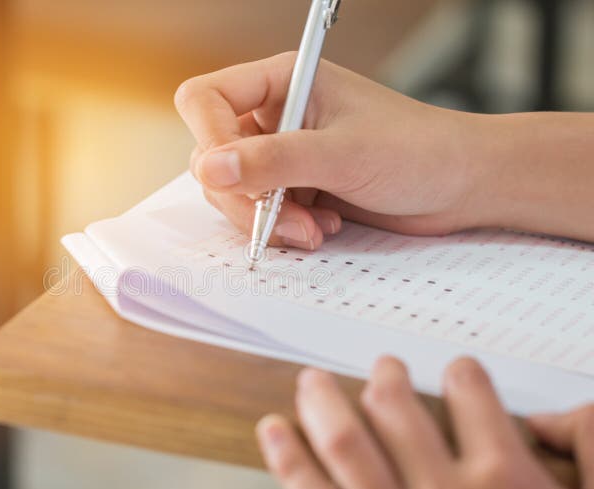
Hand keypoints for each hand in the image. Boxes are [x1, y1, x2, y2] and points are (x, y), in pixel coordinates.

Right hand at [175, 53, 487, 250]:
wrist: (459, 186)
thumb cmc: (417, 150)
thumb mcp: (343, 154)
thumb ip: (273, 160)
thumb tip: (209, 168)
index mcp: (282, 82)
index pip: (206, 100)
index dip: (209, 139)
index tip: (231, 176)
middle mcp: (274, 116)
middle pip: (213, 156)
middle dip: (246, 196)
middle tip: (285, 219)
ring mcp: (282, 155)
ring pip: (233, 192)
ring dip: (267, 220)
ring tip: (315, 228)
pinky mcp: (294, 187)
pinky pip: (259, 213)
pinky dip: (283, 228)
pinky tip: (324, 226)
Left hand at [256, 357, 593, 488]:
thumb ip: (593, 448)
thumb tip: (553, 419)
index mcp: (506, 482)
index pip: (471, 394)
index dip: (463, 373)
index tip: (458, 373)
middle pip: (395, 409)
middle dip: (385, 378)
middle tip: (382, 370)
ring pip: (347, 446)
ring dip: (324, 404)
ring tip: (313, 382)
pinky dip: (291, 464)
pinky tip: (275, 432)